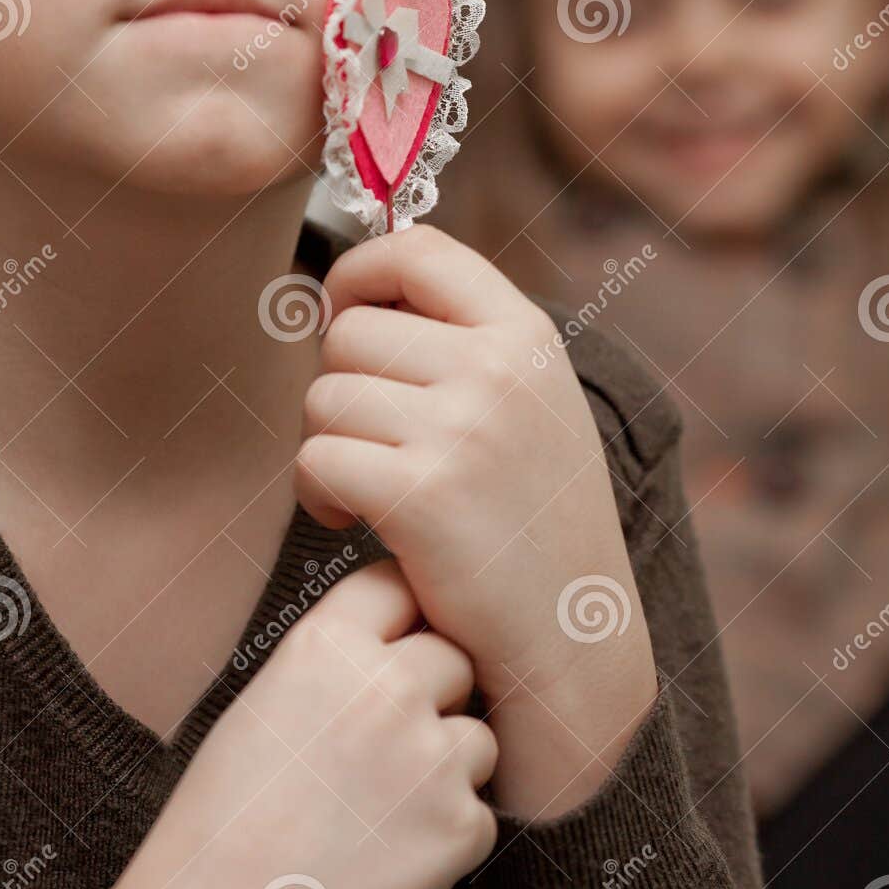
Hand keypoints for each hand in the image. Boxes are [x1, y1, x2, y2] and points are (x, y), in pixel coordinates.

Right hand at [81, 559, 497, 888]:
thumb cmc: (227, 820)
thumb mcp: (268, 701)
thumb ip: (338, 659)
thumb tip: (402, 634)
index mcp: (326, 646)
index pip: (398, 586)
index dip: (404, 615)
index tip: (400, 640)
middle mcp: (386, 687)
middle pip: (452, 656)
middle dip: (434, 694)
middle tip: (385, 746)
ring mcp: (429, 755)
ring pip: (477, 735)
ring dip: (447, 766)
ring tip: (379, 809)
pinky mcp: (459, 825)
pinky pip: (479, 812)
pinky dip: (449, 836)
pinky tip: (389, 855)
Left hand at [295, 225, 657, 818]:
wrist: (572, 640)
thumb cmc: (532, 519)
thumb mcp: (528, 403)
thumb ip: (461, 341)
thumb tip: (346, 294)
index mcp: (527, 335)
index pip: (416, 248)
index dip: (358, 274)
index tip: (343, 316)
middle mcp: (499, 369)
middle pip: (350, 332)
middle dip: (339, 387)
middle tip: (368, 441)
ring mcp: (464, 430)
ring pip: (323, 396)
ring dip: (325, 445)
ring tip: (365, 487)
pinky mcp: (422, 496)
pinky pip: (316, 459)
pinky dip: (317, 494)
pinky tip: (350, 519)